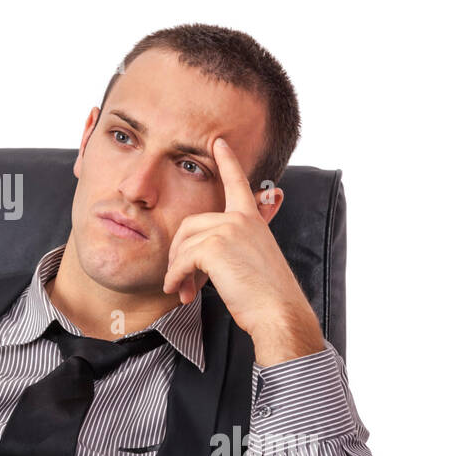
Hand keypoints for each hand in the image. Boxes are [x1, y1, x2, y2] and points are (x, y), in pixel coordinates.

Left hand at [162, 136, 324, 364]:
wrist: (279, 312)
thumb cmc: (266, 296)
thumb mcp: (252, 261)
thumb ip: (232, 247)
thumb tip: (197, 255)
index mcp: (252, 220)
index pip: (237, 183)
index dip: (227, 161)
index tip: (218, 142)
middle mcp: (241, 219)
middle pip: (190, 224)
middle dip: (178, 253)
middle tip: (181, 279)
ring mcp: (229, 229)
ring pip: (184, 243)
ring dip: (177, 270)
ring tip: (181, 290)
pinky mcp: (216, 246)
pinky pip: (182, 259)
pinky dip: (175, 277)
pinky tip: (179, 290)